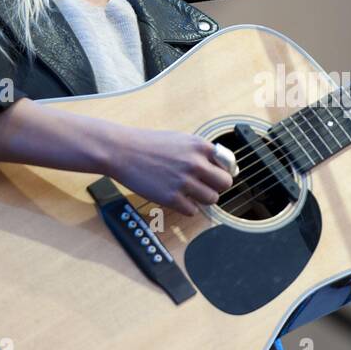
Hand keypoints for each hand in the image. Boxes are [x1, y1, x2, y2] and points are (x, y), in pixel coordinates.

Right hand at [98, 123, 234, 215]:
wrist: (122, 151)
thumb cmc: (149, 144)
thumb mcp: (181, 139)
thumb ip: (200, 151)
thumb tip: (219, 165)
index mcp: (200, 146)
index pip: (228, 164)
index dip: (221, 171)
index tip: (214, 175)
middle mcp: (195, 163)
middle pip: (225, 184)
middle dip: (216, 186)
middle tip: (204, 186)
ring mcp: (184, 182)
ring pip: (211, 199)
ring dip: (202, 198)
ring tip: (189, 192)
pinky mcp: (171, 198)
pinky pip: (193, 211)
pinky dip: (187, 207)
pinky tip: (176, 198)